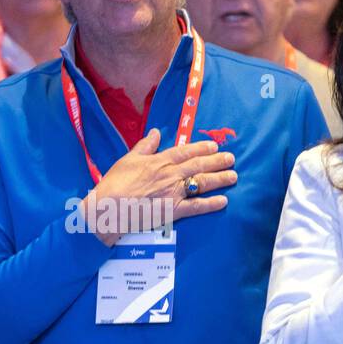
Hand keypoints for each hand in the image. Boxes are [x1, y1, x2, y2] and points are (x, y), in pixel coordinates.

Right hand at [84, 129, 235, 245]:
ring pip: (202, 183)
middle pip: (199, 165)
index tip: (214, 145)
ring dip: (220, 179)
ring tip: (233, 176)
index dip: (202, 148)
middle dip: (217, 161)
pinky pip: (197, 207)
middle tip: (231, 158)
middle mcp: (171, 175)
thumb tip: (155, 132)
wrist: (109, 207)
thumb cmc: (115, 183)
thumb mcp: (128, 159)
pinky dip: (211, 204)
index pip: (186, 151)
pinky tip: (223, 201)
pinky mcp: (173, 211)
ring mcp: (174, 193)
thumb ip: (144, 146)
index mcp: (159, 161)